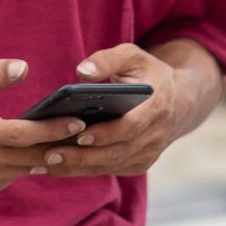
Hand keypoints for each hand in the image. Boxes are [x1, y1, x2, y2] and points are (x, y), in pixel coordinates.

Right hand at [0, 59, 84, 192]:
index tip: (78, 121)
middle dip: (62, 144)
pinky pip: (18, 174)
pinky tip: (53, 148)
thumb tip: (23, 68)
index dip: (52, 129)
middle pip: (32, 156)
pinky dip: (34, 162)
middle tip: (91, 132)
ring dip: (53, 155)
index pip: (23, 135)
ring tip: (80, 140)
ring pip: (28, 168)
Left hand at [41, 45, 190, 178]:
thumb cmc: (149, 74)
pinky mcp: (139, 164)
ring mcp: (149, 153)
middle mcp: (156, 135)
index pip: (132, 126)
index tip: (80, 135)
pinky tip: (57, 168)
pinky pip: (110, 170)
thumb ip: (108, 59)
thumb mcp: (134, 56)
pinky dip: (84, 170)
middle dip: (83, 156)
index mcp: (158, 106)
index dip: (107, 133)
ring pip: (111, 165)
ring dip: (79, 167)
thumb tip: (81, 72)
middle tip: (50, 155)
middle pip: (117, 151)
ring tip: (45, 163)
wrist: (180, 101)